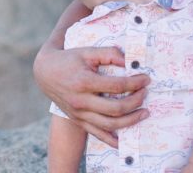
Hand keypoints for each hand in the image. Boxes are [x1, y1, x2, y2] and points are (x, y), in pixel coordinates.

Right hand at [33, 45, 149, 146]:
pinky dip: (112, 140)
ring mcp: (79, 113)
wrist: (45, 72)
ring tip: (144, 113)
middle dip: (136, 102)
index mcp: (84, 82)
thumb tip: (129, 61)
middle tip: (146, 93)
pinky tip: (124, 140)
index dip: (135, 83)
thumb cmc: (69, 59)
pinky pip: (97, 134)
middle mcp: (81, 101)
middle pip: (116, 108)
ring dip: (130, 121)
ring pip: (109, 124)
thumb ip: (109, 53)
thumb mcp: (87, 51)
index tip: (146, 79)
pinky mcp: (78, 120)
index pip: (117, 86)